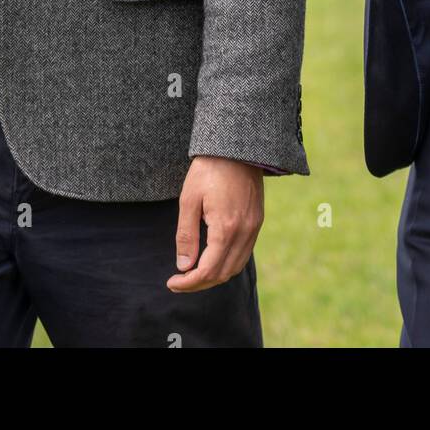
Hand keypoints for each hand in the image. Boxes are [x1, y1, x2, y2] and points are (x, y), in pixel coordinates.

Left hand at [167, 155, 263, 291]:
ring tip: (194, 272)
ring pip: (236, 266)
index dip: (188, 283)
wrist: (237, 146)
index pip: (207, 271)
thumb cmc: (209, 169)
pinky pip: (245, 253)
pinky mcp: (257, 220)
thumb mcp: (189, 199)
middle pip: (223, 274)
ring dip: (215, 275)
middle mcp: (244, 232)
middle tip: (179, 280)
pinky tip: (213, 256)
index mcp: (226, 228)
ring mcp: (254, 227)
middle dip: (199, 283)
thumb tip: (183, 266)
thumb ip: (186, 235)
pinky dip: (228, 262)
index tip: (171, 282)